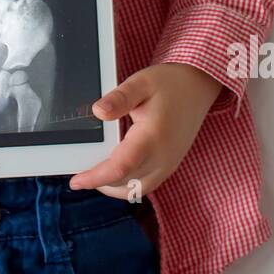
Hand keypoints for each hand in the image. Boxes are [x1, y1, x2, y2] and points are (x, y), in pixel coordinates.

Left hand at [68, 64, 223, 200]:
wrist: (197, 87)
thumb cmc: (169, 83)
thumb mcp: (141, 83)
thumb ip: (119, 98)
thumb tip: (97, 112)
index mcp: (152, 138)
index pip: (121, 168)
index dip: (96, 178)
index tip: (76, 181)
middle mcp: (163, 157)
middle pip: (125, 184)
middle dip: (100, 183)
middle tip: (79, 176)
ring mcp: (168, 164)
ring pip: (136, 189)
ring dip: (113, 187)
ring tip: (94, 175)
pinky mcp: (170, 165)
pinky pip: (146, 185)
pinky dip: (127, 185)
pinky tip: (114, 172)